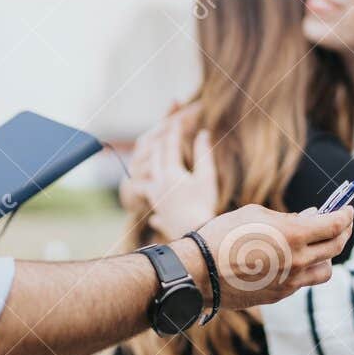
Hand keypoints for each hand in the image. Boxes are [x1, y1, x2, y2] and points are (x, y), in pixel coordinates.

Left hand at [124, 118, 218, 237]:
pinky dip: (154, 209)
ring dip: (148, 173)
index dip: (174, 132)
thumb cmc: (204, 204)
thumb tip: (203, 133)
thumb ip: (203, 154)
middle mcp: (158, 184)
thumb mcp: (207, 177)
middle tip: (163, 137)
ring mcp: (156, 200)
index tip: (176, 120)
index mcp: (170, 172)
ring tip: (148, 173)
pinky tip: (155, 217)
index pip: (170, 146)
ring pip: (146, 182)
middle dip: (159, 146)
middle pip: (155, 161)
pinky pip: (154, 210)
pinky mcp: (160, 215)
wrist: (196, 234)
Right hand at [180, 203, 353, 311]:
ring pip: (325, 271)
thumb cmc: (223, 236)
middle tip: (342, 223)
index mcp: (293, 235)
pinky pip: (303, 282)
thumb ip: (286, 218)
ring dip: (327, 256)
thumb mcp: (256, 215)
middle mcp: (297, 261)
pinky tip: (292, 259)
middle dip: (343, 232)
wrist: (199, 272)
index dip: (345, 215)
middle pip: (335, 247)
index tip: (347, 209)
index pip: (335, 226)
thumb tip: (308, 218)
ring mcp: (290, 282)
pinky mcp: (279, 295)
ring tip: (317, 245)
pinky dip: (304, 269)